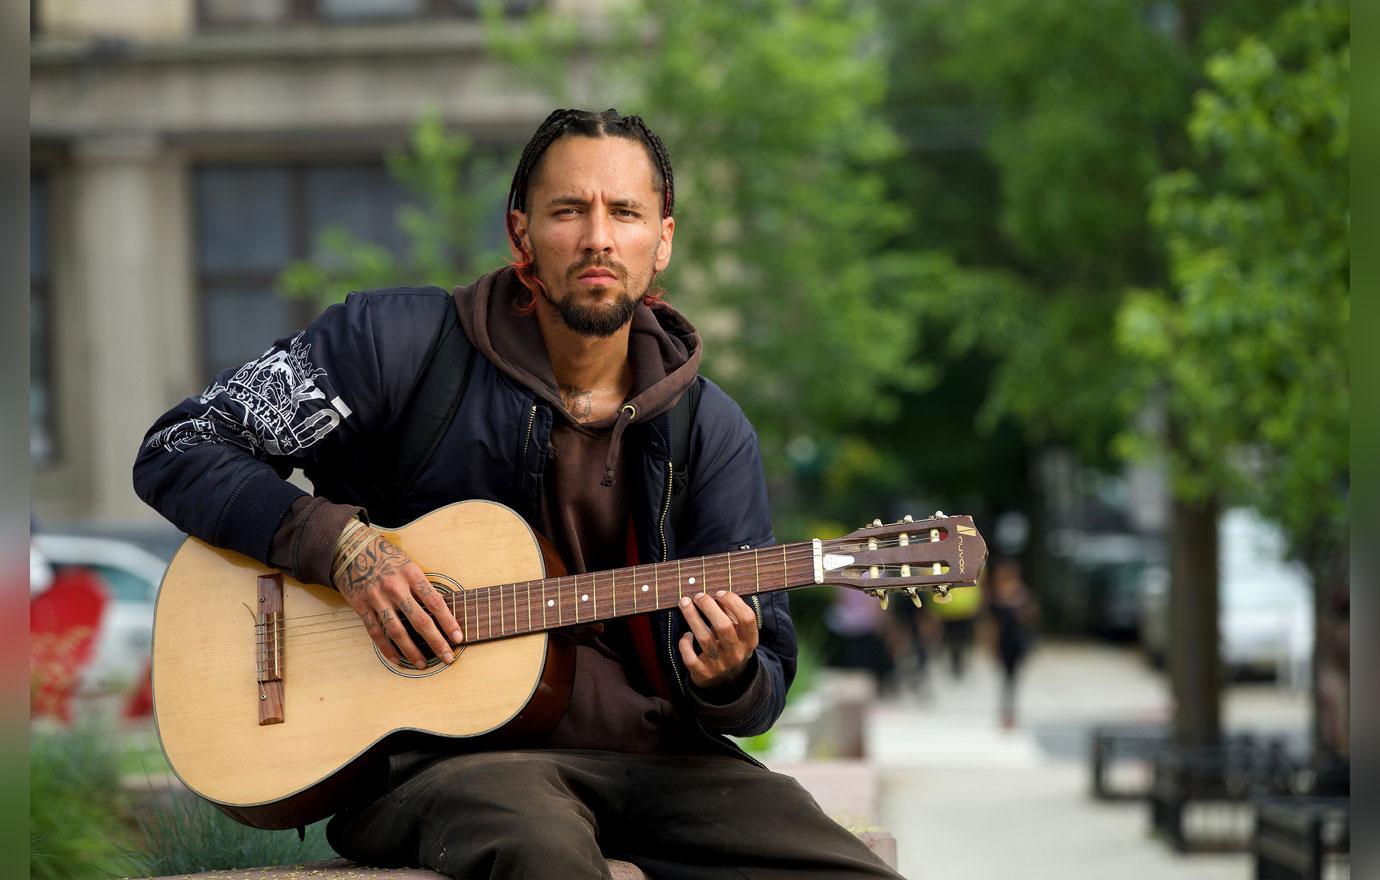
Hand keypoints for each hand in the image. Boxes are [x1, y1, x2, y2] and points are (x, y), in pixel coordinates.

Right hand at [334, 534, 462, 666]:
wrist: (350, 549)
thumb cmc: (385, 556)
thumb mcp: (408, 563)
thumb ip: (420, 585)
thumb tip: (440, 610)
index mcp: (411, 574)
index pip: (435, 601)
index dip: (448, 621)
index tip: (458, 637)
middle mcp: (395, 587)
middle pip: (419, 620)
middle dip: (436, 642)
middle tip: (448, 657)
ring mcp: (377, 598)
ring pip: (397, 631)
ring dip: (412, 651)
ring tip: (424, 664)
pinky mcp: (361, 607)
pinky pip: (376, 632)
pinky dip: (387, 648)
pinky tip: (397, 660)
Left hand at [677, 590, 758, 688]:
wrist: (728, 681)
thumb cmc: (731, 646)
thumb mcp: (738, 633)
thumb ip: (730, 614)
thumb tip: (715, 595)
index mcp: (749, 641)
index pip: (747, 618)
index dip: (733, 602)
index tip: (719, 593)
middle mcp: (736, 653)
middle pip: (724, 626)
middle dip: (709, 607)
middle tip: (699, 596)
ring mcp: (719, 665)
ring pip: (704, 638)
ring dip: (692, 617)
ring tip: (685, 602)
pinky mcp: (703, 673)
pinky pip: (690, 657)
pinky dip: (685, 643)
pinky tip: (686, 635)